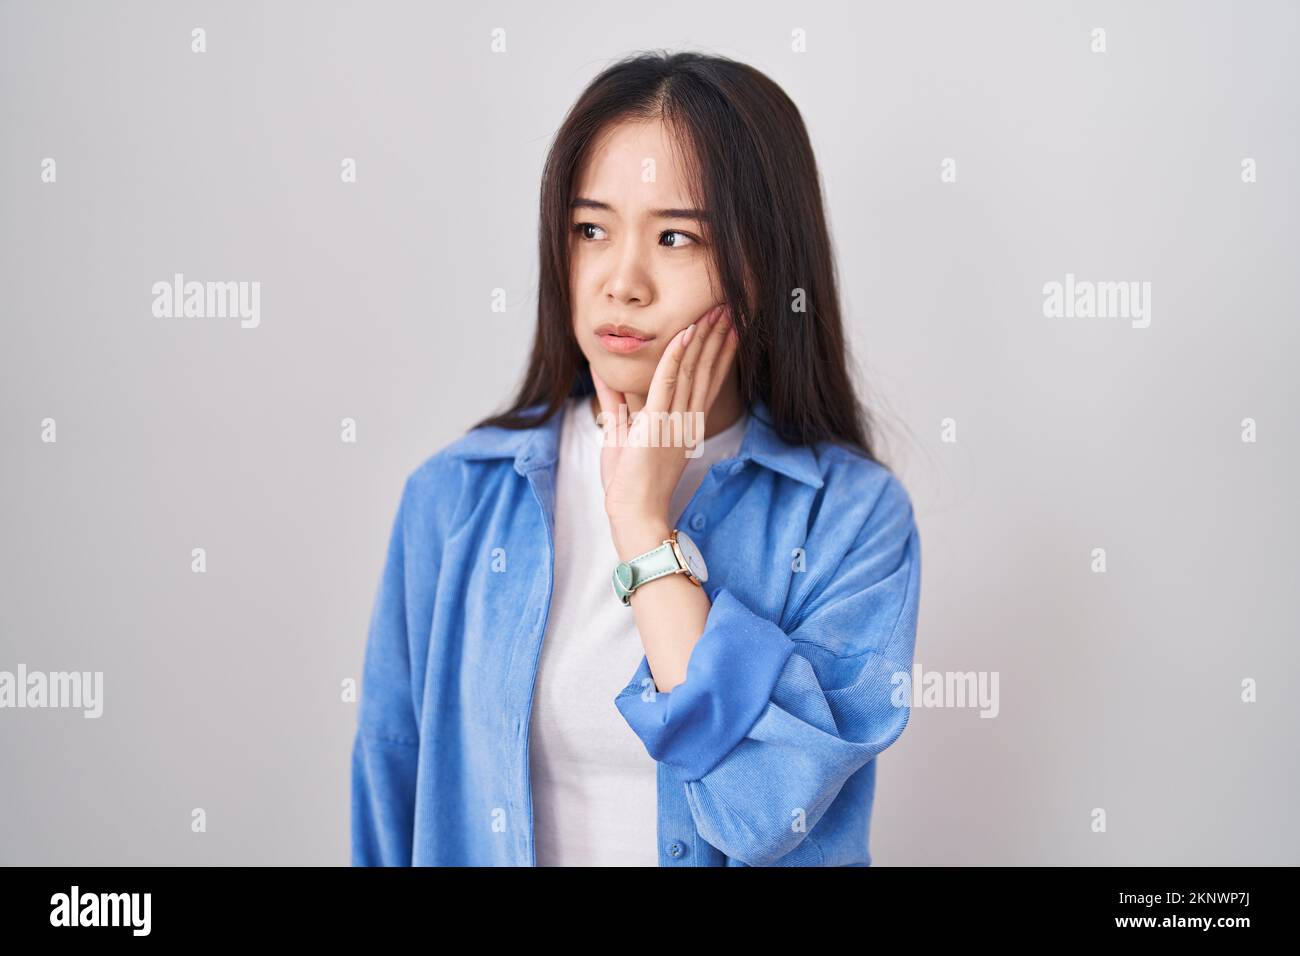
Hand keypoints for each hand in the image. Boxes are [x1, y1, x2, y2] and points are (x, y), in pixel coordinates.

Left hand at [590, 304, 738, 541]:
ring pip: (693, 371)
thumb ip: (615, 405)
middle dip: (717, 337)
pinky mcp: (657, 424)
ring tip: (716, 312)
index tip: (726, 329)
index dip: (717, 353)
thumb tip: (605, 377)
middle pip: (706, 371)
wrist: (634, 514)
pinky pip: (668, 383)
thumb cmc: (628, 485)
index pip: (704, 382)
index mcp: (682, 425)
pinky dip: (676, 356)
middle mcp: (685, 421)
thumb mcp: (619, 436)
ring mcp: (674, 421)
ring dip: (705, 338)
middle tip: (729, 309)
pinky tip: (685, 333)